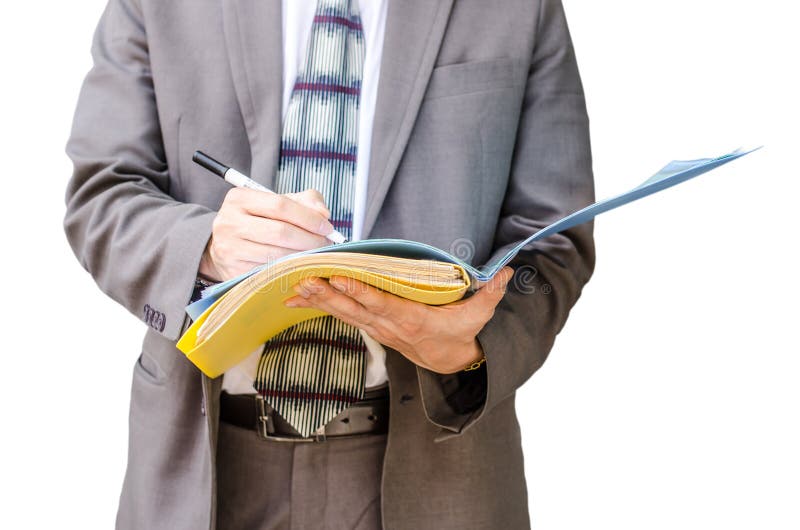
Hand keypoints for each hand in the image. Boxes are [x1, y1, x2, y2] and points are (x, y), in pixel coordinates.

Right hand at [200, 188, 334, 280]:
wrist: (227, 246)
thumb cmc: (260, 221)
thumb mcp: (278, 203)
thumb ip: (306, 201)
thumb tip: (323, 214)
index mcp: (239, 198)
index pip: (280, 205)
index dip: (309, 217)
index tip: (327, 227)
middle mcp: (229, 222)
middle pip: (280, 232)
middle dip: (310, 240)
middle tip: (326, 244)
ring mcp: (229, 249)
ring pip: (277, 255)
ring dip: (304, 257)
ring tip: (317, 254)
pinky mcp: (234, 271)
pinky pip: (270, 272)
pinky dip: (290, 270)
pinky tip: (300, 266)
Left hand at [284, 267, 514, 373]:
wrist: (449, 361)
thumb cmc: (461, 333)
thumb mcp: (480, 315)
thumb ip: (490, 292)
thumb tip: (507, 270)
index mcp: (412, 319)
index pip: (383, 304)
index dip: (361, 292)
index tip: (340, 279)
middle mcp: (390, 325)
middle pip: (354, 309)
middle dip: (328, 295)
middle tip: (303, 280)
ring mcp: (378, 328)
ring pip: (344, 313)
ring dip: (318, 301)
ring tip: (294, 288)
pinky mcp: (373, 327)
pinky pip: (344, 315)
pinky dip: (322, 306)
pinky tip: (302, 297)